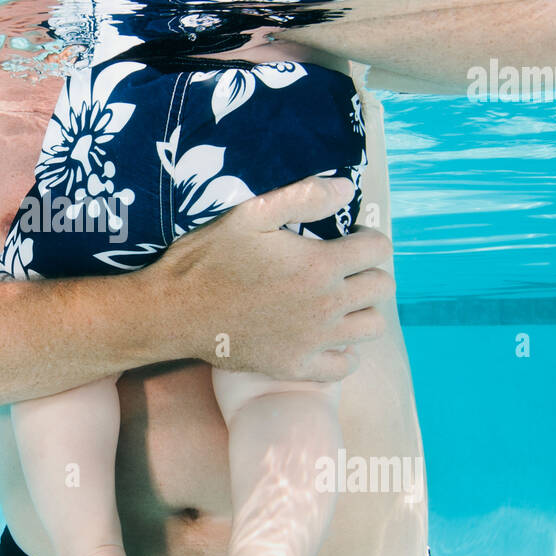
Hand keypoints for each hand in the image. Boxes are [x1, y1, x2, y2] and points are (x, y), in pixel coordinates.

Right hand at [151, 176, 393, 381]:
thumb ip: (303, 197)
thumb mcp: (249, 214)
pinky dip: (345, 351)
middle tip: (342, 266)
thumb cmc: (208, 258)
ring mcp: (314, 341)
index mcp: (320, 265)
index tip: (348, 236)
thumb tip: (348, 189)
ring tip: (338, 299)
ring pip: (372, 327)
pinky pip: (344, 366)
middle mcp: (326, 306)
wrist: (173, 311)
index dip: (367, 236)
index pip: (378, 249)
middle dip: (368, 270)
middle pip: (382, 288)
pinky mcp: (296, 367)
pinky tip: (327, 335)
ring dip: (362, 309)